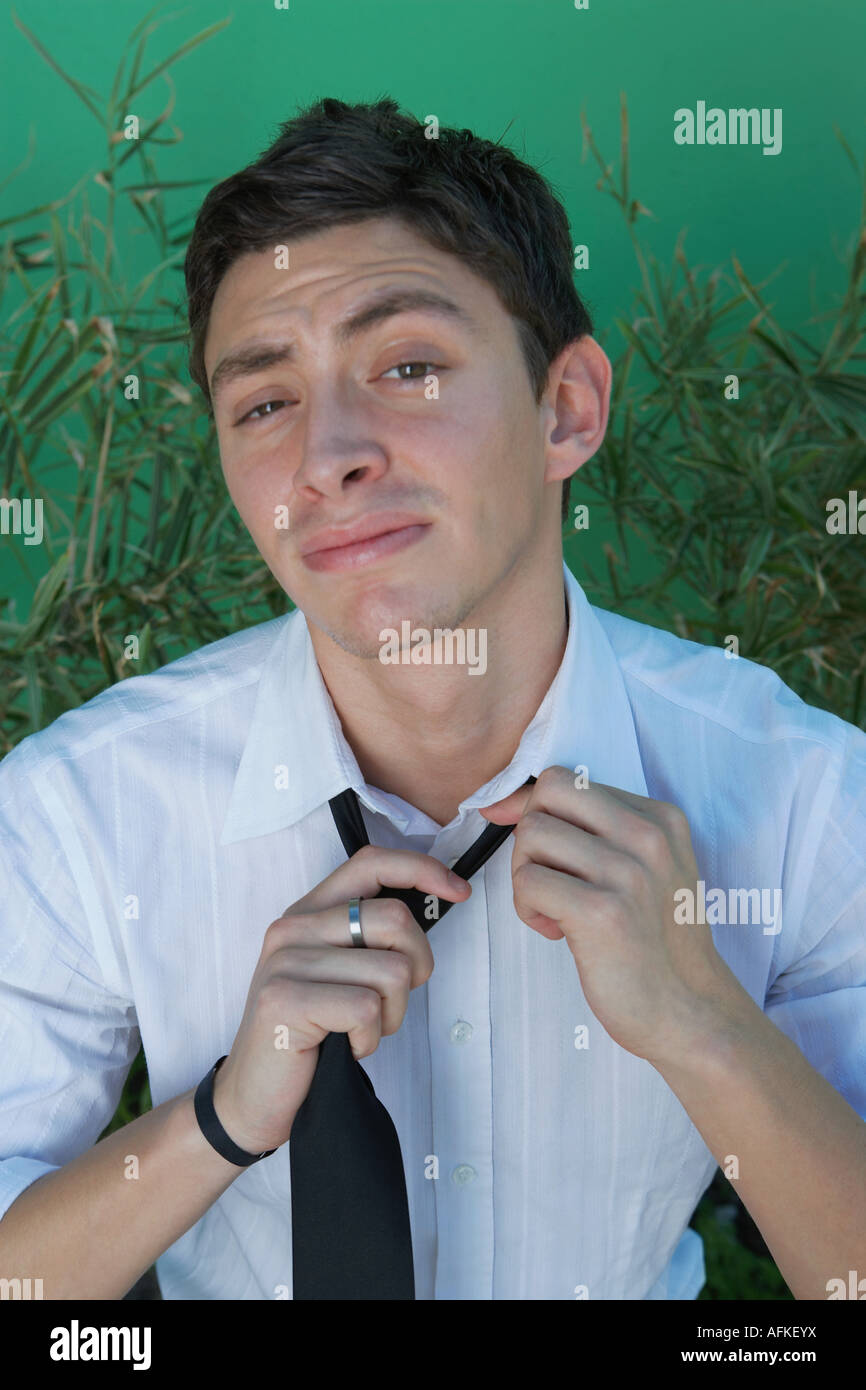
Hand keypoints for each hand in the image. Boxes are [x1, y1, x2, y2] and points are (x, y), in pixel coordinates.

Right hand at [212, 847, 470, 1155]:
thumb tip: (433, 904)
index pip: (371, 863)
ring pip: (392, 971)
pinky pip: (367, 1009)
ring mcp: (286, 963)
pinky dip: (369, 1038)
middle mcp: (293, 927)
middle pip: (396, 920)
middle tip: (388, 1005)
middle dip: (416, 968)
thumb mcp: (338, 973)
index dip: (422, 869)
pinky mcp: (285, 1001)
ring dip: (391, 1014)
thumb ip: (368, 937)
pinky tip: (343, 1046)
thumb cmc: (309, 1036)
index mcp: (308, 912)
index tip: (458, 892)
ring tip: (357, 1030)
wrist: (252, 1098)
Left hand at [478, 766, 737, 1064]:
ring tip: (556, 909)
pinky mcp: (602, 913)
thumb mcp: (640, 867)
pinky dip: (527, 908)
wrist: (689, 1010)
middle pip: (545, 795)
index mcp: (659, 817)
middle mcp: (648, 836)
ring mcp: (628, 873)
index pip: (567, 779)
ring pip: (531, 835)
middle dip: (531, 838)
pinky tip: (557, 931)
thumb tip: (501, 802)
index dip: (540, 813)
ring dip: (527, 875)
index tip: (546, 853)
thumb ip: (588, 829)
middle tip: (551, 879)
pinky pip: (528, 881)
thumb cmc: (653, 939)